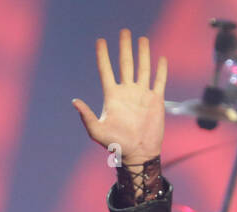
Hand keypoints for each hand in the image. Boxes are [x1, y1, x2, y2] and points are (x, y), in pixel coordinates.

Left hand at [72, 28, 167, 164]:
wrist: (138, 153)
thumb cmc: (116, 144)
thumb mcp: (97, 131)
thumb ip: (86, 116)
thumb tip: (75, 101)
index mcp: (112, 95)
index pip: (106, 70)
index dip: (103, 55)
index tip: (100, 41)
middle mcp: (127, 91)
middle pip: (125, 64)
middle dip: (124, 47)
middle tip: (124, 32)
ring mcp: (142, 95)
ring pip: (143, 68)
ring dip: (143, 53)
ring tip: (142, 39)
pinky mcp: (156, 100)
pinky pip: (159, 81)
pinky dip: (161, 70)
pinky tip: (161, 58)